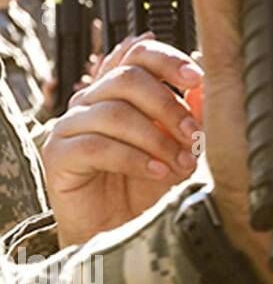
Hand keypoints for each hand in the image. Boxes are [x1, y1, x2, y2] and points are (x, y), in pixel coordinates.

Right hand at [42, 33, 203, 247]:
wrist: (122, 230)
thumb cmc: (150, 184)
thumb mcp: (181, 145)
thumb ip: (192, 112)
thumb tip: (204, 80)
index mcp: (121, 90)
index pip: (137, 53)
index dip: (168, 60)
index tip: (198, 78)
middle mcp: (92, 100)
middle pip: (128, 78)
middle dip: (169, 107)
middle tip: (195, 137)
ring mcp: (72, 125)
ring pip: (114, 113)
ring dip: (156, 139)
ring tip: (181, 163)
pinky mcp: (58, 154)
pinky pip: (96, 146)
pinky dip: (134, 158)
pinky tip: (156, 171)